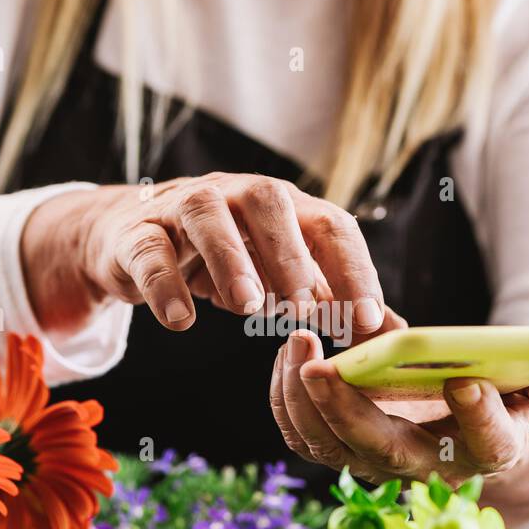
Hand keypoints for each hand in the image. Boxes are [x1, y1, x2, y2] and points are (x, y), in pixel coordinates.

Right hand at [20, 173, 385, 335]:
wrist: (132, 242)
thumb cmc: (224, 260)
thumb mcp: (281, 277)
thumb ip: (333, 300)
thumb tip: (396, 333)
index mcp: (283, 207)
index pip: (329, 224)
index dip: (354, 269)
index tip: (369, 321)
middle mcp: (235, 195)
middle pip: (269, 200)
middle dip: (292, 253)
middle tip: (306, 308)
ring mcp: (182, 209)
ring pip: (207, 214)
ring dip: (231, 258)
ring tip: (248, 307)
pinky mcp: (136, 234)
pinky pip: (150, 251)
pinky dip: (165, 284)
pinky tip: (181, 321)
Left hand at [270, 329, 528, 518]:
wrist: (472, 428)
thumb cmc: (507, 399)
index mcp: (486, 450)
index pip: (488, 444)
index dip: (480, 417)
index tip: (467, 382)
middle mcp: (426, 466)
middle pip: (380, 453)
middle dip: (347, 410)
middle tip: (321, 365)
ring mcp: (377, 461)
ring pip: (328, 446)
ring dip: (304, 400)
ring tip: (300, 343)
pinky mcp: (343, 447)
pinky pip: (303, 435)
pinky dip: (287, 399)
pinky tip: (291, 354)